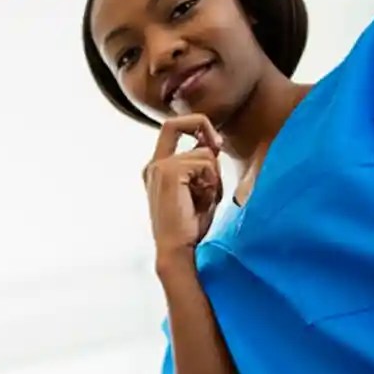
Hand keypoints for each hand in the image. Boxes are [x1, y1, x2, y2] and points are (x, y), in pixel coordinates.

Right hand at [142, 114, 224, 265]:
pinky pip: (205, 163)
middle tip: (219, 146)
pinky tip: (201, 201)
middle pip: (176, 124)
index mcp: (156, 168)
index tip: (214, 143)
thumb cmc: (189, 226)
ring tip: (204, 199)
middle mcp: (153, 165)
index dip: (194, 126)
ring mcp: (159, 167)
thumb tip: (213, 144)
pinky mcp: (169, 171)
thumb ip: (202, 167)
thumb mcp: (199, 189)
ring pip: (203, 152)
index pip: (171, 129)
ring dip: (214, 175)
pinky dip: (211, 182)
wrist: (176, 248)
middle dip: (201, 126)